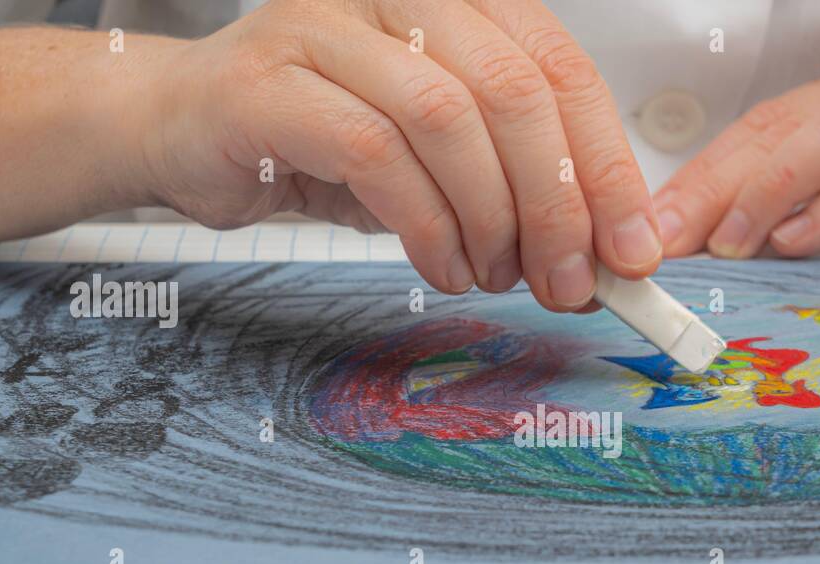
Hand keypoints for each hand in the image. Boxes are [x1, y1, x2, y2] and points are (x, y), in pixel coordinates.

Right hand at [140, 0, 660, 308]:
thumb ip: (515, 187)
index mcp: (456, 2)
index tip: (633, 248)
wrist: (186, 130)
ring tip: (496, 277)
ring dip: (491, 219)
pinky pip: (375, 153)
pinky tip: (441, 266)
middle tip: (569, 280)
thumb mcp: (441, 159)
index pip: (561, 70)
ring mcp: (327, 28)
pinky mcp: (270, 82)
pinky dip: (425, 225)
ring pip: (448, 118)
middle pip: (514, 91)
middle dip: (557, 203)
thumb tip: (597, 252)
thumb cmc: (321, 139)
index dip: (607, 165)